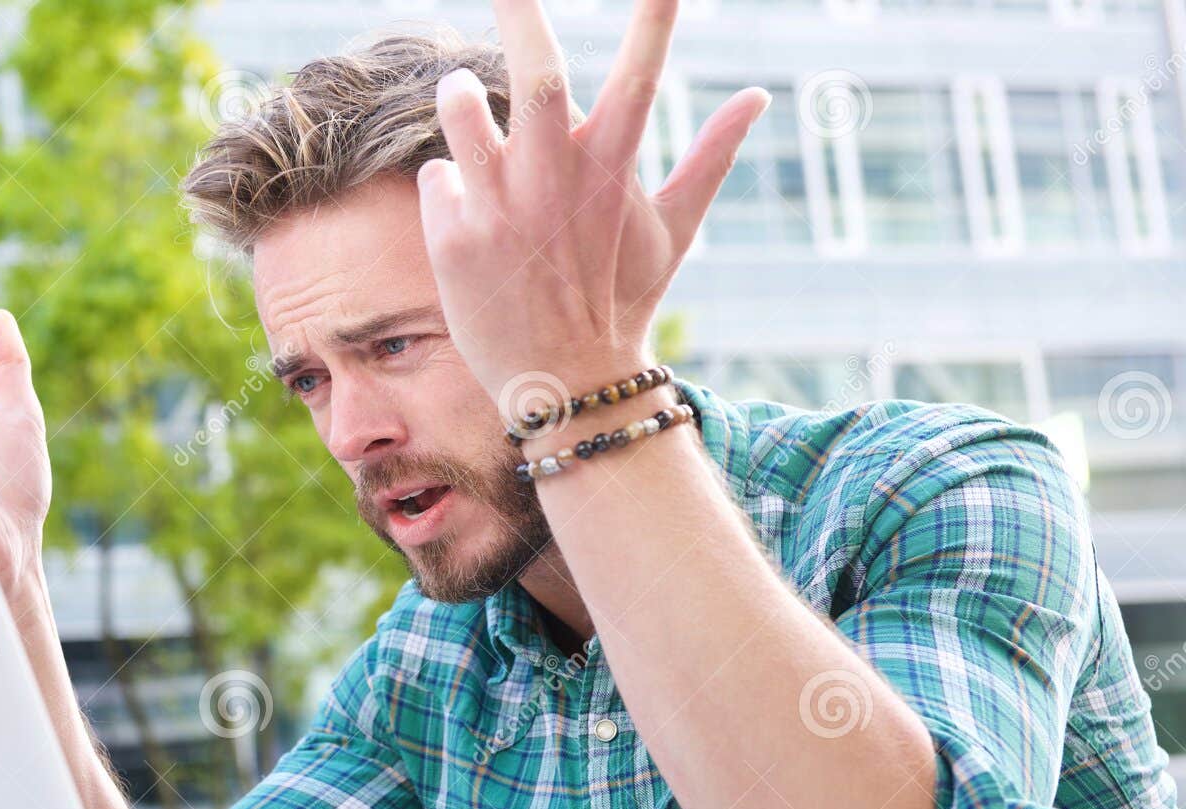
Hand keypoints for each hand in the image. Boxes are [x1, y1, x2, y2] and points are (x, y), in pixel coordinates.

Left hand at [417, 0, 769, 399]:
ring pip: (462, 108)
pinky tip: (468, 217)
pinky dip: (450, 185)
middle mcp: (555, 180)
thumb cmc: (624, 300)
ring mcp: (501, 209)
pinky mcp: (454, 240)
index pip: (641, 72)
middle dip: (518, 10)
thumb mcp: (675, 231)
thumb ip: (711, 156)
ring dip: (461, 94)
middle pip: (534, 72)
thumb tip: (759, 96)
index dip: (654, 17)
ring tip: (464, 94)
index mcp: (614, 168)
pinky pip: (438, 178)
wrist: (566, 383)